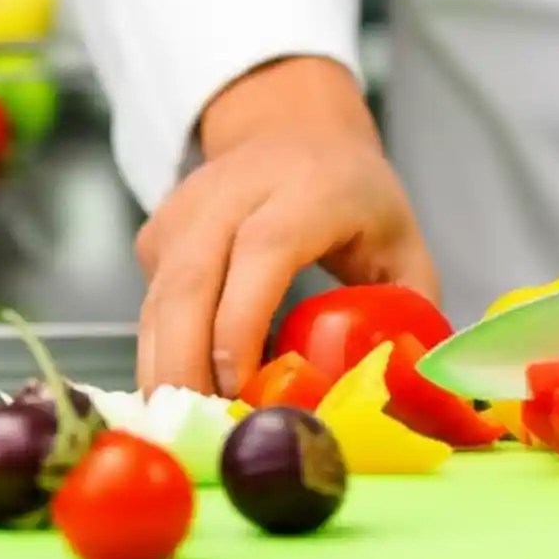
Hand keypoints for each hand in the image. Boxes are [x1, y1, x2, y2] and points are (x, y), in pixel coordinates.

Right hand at [135, 57, 438, 397]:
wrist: (292, 131)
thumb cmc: (355, 200)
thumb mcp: (402, 248)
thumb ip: (409, 315)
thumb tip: (404, 390)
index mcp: (308, 190)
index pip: (261, 250)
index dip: (243, 321)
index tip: (241, 384)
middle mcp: (234, 192)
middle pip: (192, 279)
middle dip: (189, 363)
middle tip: (206, 426)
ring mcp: (186, 210)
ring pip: (158, 296)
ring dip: (166, 366)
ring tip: (191, 424)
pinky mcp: (158, 234)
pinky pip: (150, 302)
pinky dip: (161, 352)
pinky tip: (187, 390)